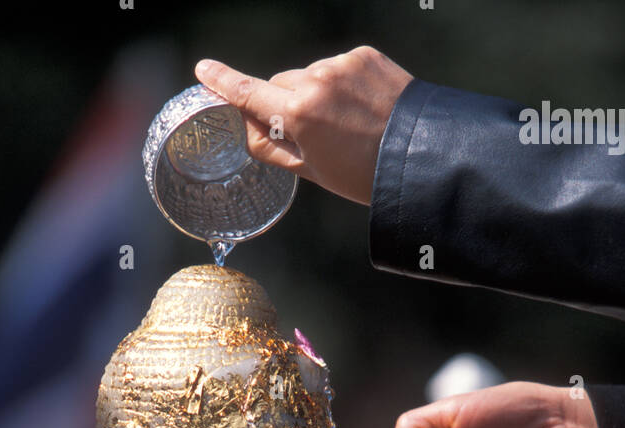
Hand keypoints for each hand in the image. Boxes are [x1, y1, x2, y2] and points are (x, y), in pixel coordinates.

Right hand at [194, 47, 412, 204]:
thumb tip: (249, 126)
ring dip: (316, 94)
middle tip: (312, 135)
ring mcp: (342, 64)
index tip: (203, 70)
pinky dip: (341, 85)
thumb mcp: (311, 172)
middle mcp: (316, 81)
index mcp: (298, 113)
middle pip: (280, 84)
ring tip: (345, 124)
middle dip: (285, 104)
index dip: (224, 83)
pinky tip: (361, 108)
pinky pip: (337, 67)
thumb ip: (272, 147)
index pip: (249, 92)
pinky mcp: (364, 55)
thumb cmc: (363, 175)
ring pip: (309, 76)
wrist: (420, 155)